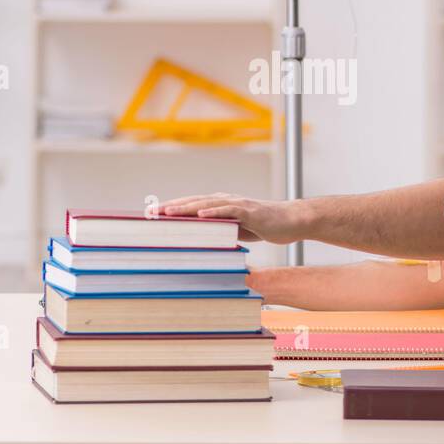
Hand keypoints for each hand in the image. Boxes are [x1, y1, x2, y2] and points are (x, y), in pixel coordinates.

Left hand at [158, 192, 309, 244]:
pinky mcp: (250, 211)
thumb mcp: (239, 230)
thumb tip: (203, 242)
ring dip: (186, 208)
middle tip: (150, 212)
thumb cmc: (266, 226)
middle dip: (171, 207)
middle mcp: (226, 201)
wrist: (292, 221)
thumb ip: (222, 232)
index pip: (192, 206)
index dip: (172, 208)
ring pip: (207, 204)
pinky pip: (229, 210)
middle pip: (194, 202)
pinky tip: (200, 215)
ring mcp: (238, 204)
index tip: (152, 214)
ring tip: (168, 212)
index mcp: (221, 205)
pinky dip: (214, 212)